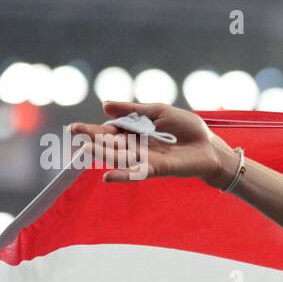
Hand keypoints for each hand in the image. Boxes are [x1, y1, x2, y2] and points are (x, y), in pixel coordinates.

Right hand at [68, 101, 237, 185]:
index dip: (92, 130)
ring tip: (86, 149)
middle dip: (92, 139)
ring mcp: (145, 159)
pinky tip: (107, 177)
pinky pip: (136, 172)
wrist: (209, 145)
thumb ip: (134, 110)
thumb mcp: (159, 111)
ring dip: (103, 154)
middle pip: (110, 144)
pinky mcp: (157, 169)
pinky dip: (122, 175)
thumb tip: (105, 104)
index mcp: (134, 131)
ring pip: (120, 157)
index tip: (74, 128)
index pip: (109, 130)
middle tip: (75, 134)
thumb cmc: (187, 128)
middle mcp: (136, 146)